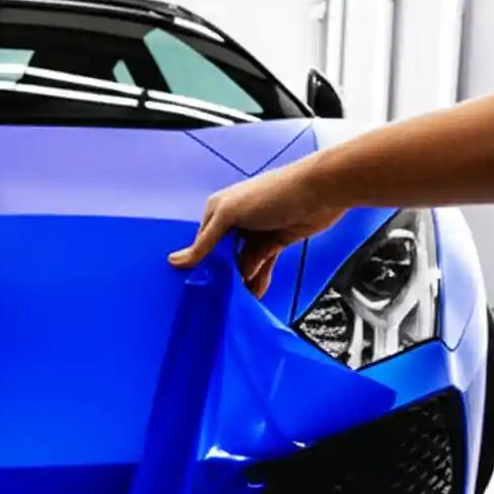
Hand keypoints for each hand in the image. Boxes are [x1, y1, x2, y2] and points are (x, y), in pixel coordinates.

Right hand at [168, 160, 345, 297]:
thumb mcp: (230, 215)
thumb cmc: (272, 195)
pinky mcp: (274, 243)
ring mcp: (255, 233)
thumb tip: (175, 262)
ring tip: (239, 300)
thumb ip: (205, 241)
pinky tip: (255, 294)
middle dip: (223, 275)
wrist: (319, 192)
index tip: (199, 286)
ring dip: (242, 281)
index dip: (201, 264)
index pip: (202, 243)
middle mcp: (234, 221)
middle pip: (222, 255)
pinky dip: (258, 279)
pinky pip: (261, 266)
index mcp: (218, 209)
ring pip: (241, 263)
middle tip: (220, 298)